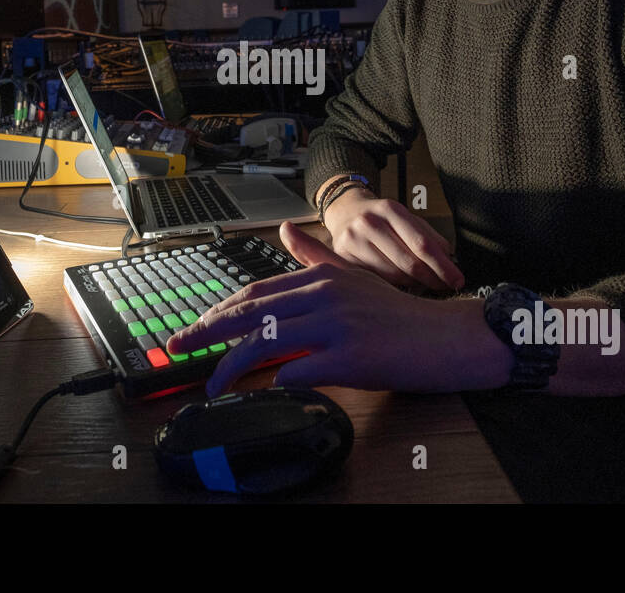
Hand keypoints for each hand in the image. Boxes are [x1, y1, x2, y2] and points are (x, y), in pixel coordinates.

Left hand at [166, 222, 508, 397]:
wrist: (444, 338)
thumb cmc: (397, 315)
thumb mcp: (352, 277)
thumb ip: (314, 258)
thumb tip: (283, 230)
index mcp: (321, 276)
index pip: (255, 292)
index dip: (219, 311)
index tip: (194, 328)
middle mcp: (324, 294)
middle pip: (251, 312)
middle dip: (208, 332)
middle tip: (179, 347)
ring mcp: (337, 324)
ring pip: (266, 341)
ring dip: (231, 366)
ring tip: (213, 384)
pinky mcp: (350, 356)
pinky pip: (297, 370)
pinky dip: (272, 384)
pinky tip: (259, 393)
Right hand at [322, 187, 463, 291]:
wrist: (345, 211)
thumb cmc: (382, 219)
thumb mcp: (406, 218)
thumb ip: (429, 237)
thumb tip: (449, 260)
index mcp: (390, 210)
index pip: (422, 244)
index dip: (443, 265)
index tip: (457, 280)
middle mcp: (369, 223)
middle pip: (409, 263)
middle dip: (432, 279)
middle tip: (445, 287)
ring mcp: (353, 240)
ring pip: (394, 275)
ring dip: (414, 284)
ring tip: (423, 284)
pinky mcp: (343, 257)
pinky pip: (376, 280)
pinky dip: (394, 286)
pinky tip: (402, 284)